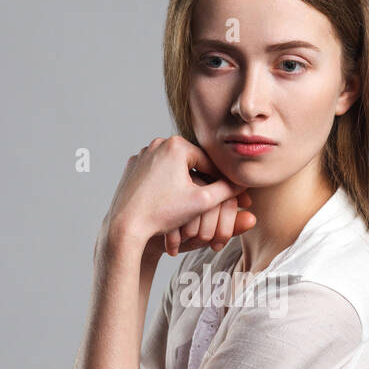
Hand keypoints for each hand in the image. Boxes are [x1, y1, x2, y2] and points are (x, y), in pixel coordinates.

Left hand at [105, 136, 255, 258]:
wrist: (126, 225)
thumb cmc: (163, 213)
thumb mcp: (202, 202)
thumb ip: (227, 190)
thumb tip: (243, 183)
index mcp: (177, 145)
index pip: (208, 161)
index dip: (221, 179)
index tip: (230, 192)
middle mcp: (157, 143)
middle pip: (189, 163)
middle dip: (201, 179)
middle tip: (213, 196)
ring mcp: (142, 154)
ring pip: (172, 167)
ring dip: (184, 181)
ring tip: (193, 199)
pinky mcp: (131, 166)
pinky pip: (155, 173)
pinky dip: (165, 183)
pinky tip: (171, 199)